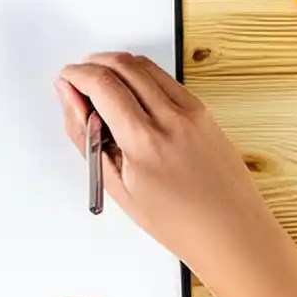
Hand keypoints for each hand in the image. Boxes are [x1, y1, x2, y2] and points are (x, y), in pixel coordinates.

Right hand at [55, 53, 267, 267]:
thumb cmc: (178, 222)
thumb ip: (86, 137)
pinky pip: (165, 78)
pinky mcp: (203, 110)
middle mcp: (171, 119)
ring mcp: (191, 111)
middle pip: (122, 65)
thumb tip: (70, 101)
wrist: (230, 232)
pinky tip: (131, 94)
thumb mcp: (118, 186)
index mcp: (144, 143)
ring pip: (144, 65)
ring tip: (101, 86)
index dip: (76, 74)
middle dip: (92, 64)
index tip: (65, 78)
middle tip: (78, 80)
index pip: (102, 84)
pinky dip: (141, 76)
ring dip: (116, 65)